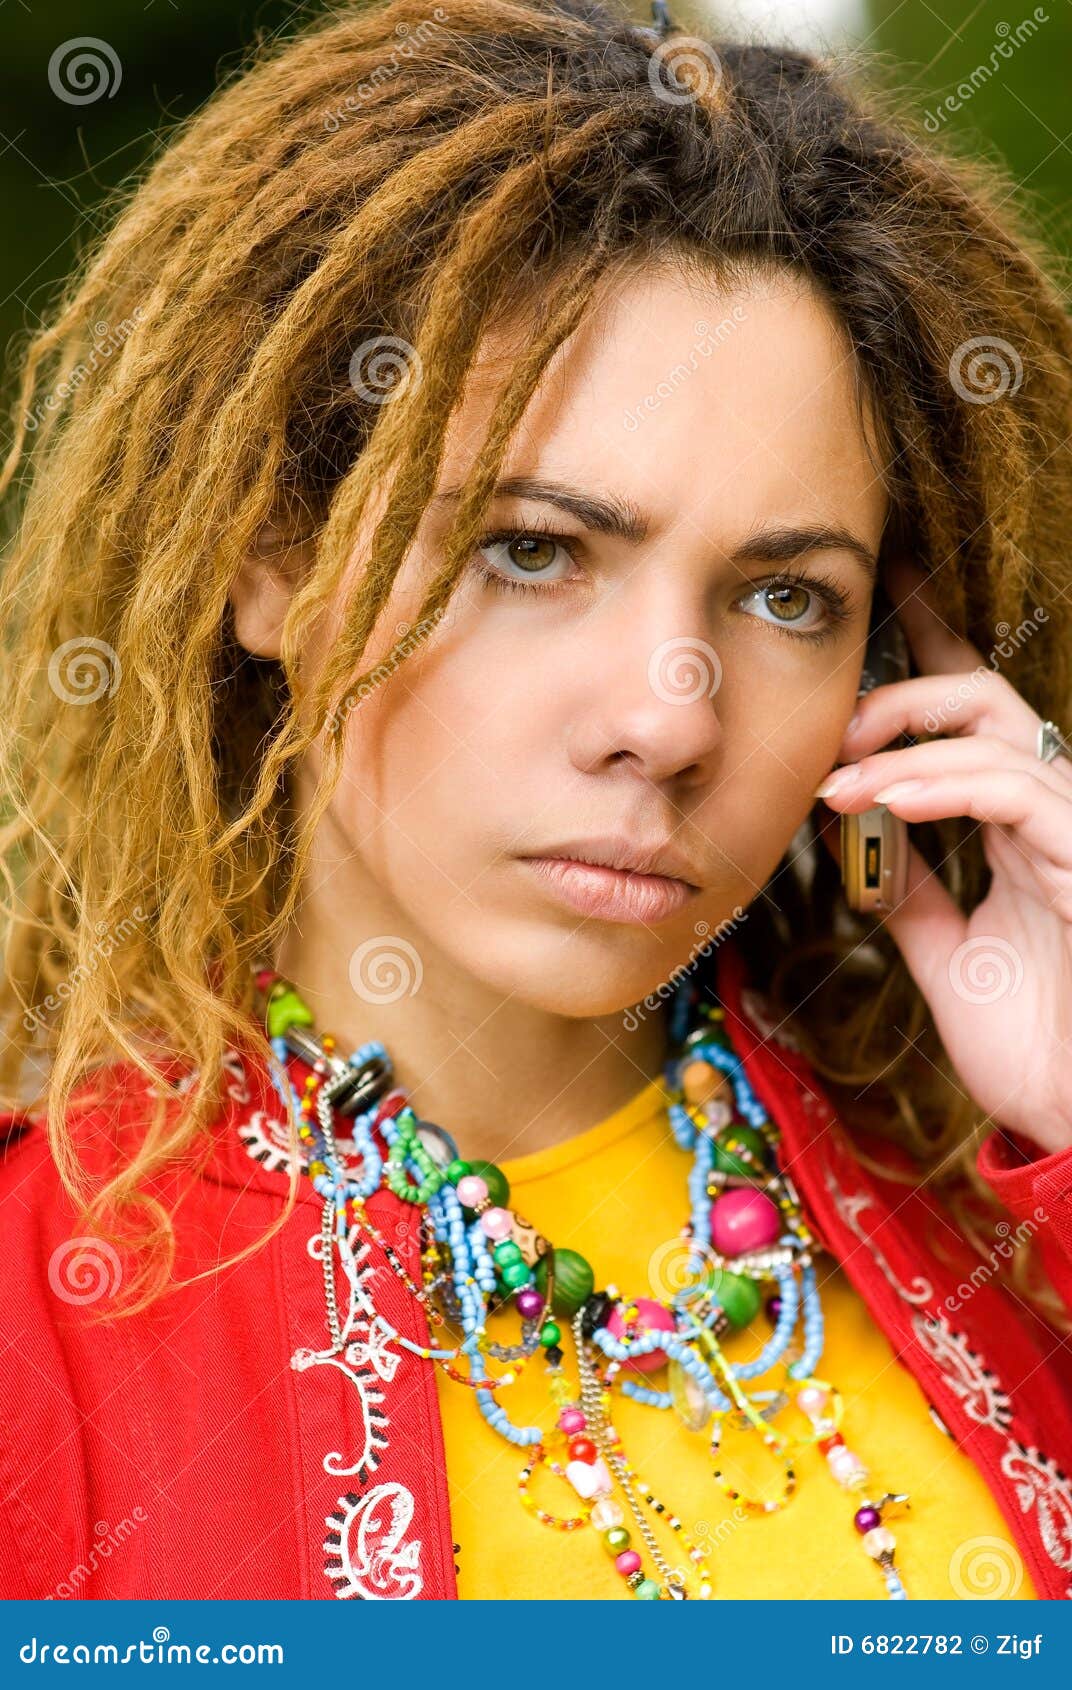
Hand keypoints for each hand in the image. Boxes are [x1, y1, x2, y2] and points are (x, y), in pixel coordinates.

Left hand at [814, 554, 1071, 1157]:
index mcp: (1021, 830)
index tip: (881, 600)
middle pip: (986, 699)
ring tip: (838, 775)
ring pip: (998, 734)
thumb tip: (859, 842)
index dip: (929, 657)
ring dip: (905, 743)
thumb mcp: (947, 954)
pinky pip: (1016, 789)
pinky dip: (943, 783)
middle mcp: (1053, 816)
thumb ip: (911, 892)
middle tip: (832, 725)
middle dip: (901, 694)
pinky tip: (885, 797)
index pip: (974, 722)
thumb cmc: (1035, 1045)